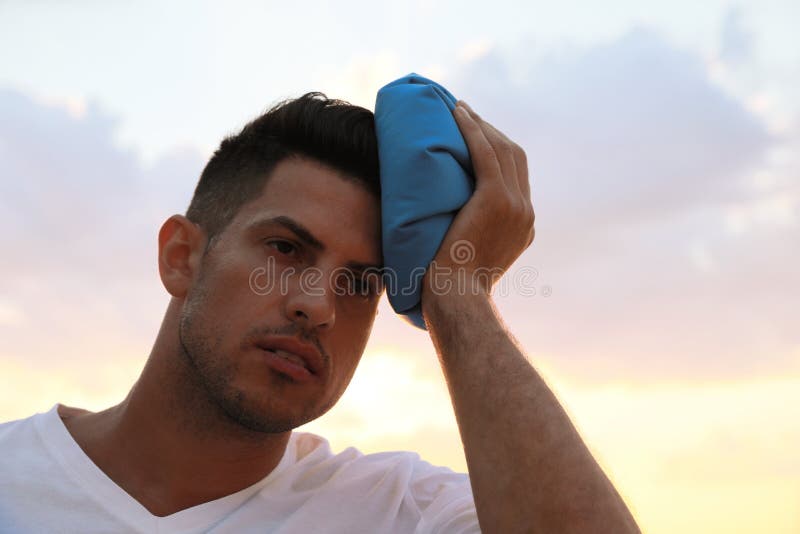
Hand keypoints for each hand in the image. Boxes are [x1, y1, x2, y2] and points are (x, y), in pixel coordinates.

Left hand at [421, 101, 534, 302]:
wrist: (456, 297)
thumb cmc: (452, 287)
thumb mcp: (470, 259)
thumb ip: (472, 238)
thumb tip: (448, 227)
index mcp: (524, 225)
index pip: (517, 175)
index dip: (498, 149)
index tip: (476, 135)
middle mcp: (526, 213)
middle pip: (514, 156)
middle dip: (491, 131)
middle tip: (464, 115)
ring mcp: (515, 205)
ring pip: (502, 150)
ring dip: (480, 124)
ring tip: (458, 108)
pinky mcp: (496, 199)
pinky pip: (486, 153)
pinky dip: (472, 129)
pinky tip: (457, 113)